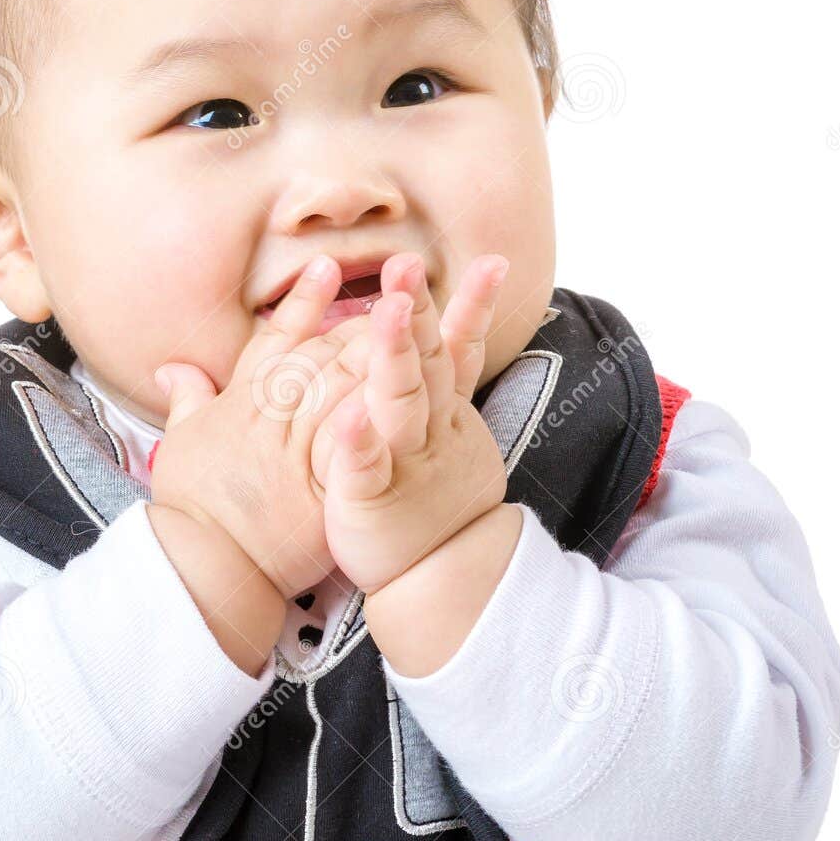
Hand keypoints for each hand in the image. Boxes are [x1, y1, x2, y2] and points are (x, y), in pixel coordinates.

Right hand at [149, 255, 374, 600]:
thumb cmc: (194, 508)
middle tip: (395, 292)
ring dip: (375, 353)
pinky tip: (406, 389)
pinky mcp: (321, 487)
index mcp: (242, 402)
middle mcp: (272, 418)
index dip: (305, 301)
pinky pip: (354, 441)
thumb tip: (172, 367)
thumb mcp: (182, 444)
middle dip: (359, 321)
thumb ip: (188, 399)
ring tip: (409, 323)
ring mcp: (297, 450)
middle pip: (321, 356)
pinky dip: (376, 412)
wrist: (203, 567)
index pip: (277, 340)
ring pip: (341, 388)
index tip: (330, 265)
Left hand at [314, 253, 510, 593]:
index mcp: (445, 412)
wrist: (440, 579)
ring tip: (386, 313)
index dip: (472, 305)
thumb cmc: (434, 500)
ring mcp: (405, 461)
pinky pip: (366, 466)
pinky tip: (349, 418)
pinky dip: (359, 442)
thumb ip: (447, 382)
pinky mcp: (372, 497)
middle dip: (420, 312)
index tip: (491, 262)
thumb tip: (460, 330)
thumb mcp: (452, 435)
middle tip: (407, 264)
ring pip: (402, 403)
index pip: (460, 348)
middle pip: (430, 362)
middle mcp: (430, 428)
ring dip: (395, 357)